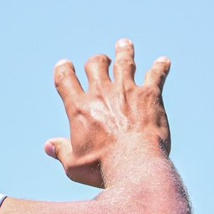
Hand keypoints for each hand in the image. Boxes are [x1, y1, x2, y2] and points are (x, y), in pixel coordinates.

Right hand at [44, 39, 171, 187]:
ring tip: (124, 45)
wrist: (134, 166)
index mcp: (79, 108)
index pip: (65, 78)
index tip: (65, 65)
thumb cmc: (101, 169)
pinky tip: (164, 62)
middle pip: (96, 64)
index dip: (64, 69)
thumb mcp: (74, 165)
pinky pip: (156, 74)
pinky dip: (160, 67)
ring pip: (124, 60)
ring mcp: (126, 91)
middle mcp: (101, 93)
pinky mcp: (150, 95)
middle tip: (101, 62)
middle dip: (97, 61)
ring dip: (124, 51)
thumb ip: (61, 152)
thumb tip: (49, 146)